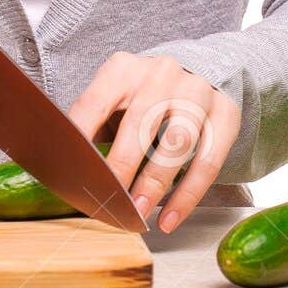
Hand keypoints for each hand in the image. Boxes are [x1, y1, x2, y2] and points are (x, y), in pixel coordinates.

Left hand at [66, 51, 240, 233]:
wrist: (200, 71)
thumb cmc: (143, 98)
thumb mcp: (114, 101)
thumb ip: (93, 128)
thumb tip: (62, 170)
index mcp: (123, 69)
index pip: (94, 103)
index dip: (80, 140)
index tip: (71, 175)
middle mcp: (161, 73)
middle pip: (139, 123)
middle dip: (122, 167)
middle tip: (110, 202)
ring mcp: (197, 90)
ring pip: (178, 141)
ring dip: (156, 183)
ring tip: (139, 214)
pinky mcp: (225, 112)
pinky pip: (209, 159)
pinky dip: (188, 195)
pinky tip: (169, 219)